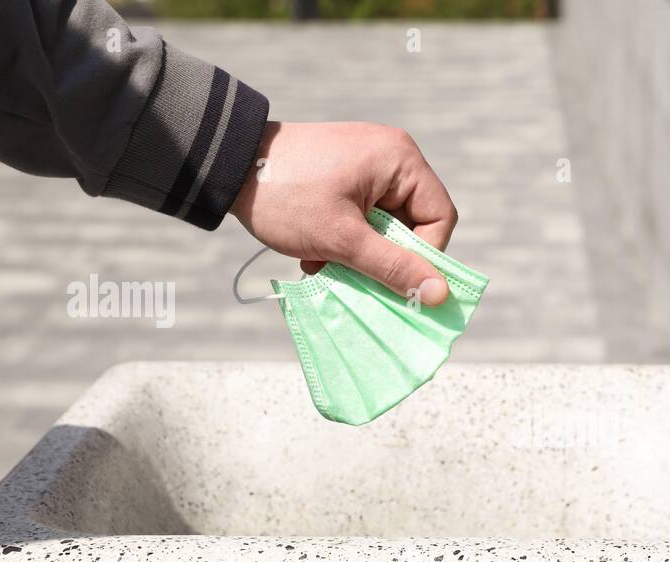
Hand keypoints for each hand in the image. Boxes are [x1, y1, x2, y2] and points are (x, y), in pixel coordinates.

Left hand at [229, 121, 457, 305]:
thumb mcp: (342, 240)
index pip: (440, 217)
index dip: (424, 256)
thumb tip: (441, 295)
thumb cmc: (287, 197)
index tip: (393, 278)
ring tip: (327, 261)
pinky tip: (318, 251)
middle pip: (414, 224)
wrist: (228, 166)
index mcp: (401, 160)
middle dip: (384, 257)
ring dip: (361, 254)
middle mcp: (392, 157)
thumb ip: (393, 268)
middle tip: (352, 272)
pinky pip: (366, 218)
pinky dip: (347, 241)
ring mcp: (369, 165)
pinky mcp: (348, 176)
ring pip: (387, 227)